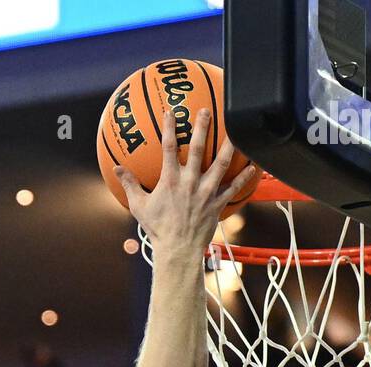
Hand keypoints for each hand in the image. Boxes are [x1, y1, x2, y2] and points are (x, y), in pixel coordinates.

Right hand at [114, 111, 256, 254]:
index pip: (168, 148)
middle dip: (201, 127)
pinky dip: (245, 177)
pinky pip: (234, 188)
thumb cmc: (158, 230)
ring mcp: (205, 192)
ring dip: (228, 145)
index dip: (169, 128)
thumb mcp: (139, 207)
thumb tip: (116, 169)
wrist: (178, 250)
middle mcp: (189, 182)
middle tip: (205, 111)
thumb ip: (129, 185)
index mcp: (170, 181)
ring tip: (235, 130)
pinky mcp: (217, 204)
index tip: (171, 112)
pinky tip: (254, 165)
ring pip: (220, 163)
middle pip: (197, 149)